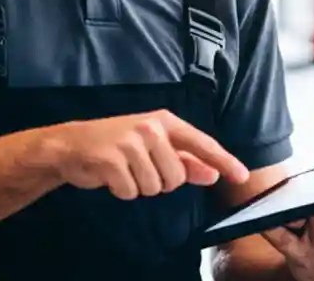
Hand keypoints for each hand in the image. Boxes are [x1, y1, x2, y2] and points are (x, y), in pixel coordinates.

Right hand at [42, 110, 249, 199]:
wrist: (71, 144)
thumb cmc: (117, 145)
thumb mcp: (153, 147)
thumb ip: (185, 160)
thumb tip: (213, 173)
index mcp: (164, 122)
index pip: (202, 143)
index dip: (224, 161)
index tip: (243, 176)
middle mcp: (150, 128)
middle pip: (176, 177)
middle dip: (160, 181)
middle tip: (138, 167)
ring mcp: (130, 143)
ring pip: (154, 187)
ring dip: (139, 186)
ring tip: (123, 169)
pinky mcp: (112, 160)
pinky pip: (131, 192)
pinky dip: (121, 190)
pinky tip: (111, 176)